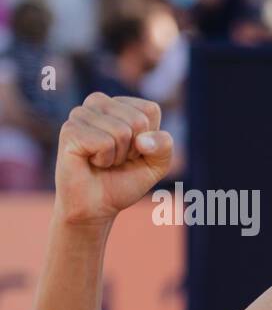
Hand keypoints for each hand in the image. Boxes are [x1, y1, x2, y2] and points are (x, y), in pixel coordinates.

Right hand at [54, 93, 172, 230]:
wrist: (97, 206)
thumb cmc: (125, 180)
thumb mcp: (156, 164)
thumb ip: (164, 146)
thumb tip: (143, 140)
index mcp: (119, 104)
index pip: (150, 110)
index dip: (150, 139)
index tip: (134, 152)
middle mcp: (97, 103)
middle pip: (138, 120)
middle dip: (134, 149)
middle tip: (117, 159)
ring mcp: (80, 114)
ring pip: (122, 131)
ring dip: (118, 156)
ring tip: (103, 161)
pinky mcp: (69, 130)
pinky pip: (104, 142)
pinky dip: (104, 160)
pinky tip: (91, 162)